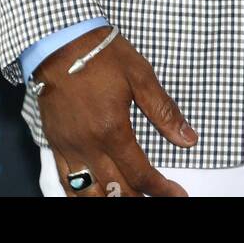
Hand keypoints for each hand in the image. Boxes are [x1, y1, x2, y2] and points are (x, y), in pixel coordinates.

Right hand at [36, 25, 197, 196]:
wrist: (59, 41)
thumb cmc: (101, 53)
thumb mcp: (140, 75)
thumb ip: (164, 111)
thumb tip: (188, 138)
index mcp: (113, 130)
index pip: (141, 175)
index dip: (162, 190)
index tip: (177, 194)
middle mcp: (89, 146)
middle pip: (117, 191)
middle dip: (140, 199)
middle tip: (158, 197)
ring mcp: (69, 147)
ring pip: (89, 194)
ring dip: (112, 201)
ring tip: (130, 199)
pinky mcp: (55, 143)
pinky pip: (66, 182)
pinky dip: (81, 196)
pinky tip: (94, 197)